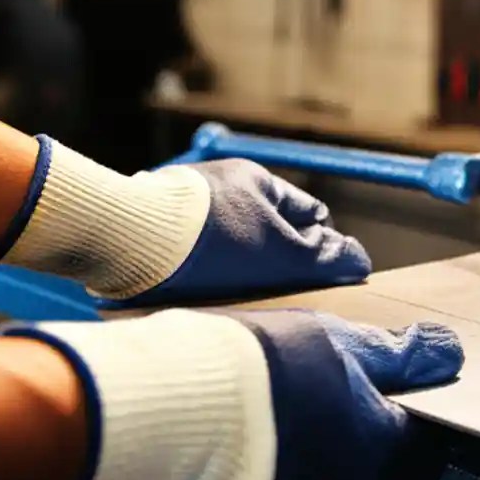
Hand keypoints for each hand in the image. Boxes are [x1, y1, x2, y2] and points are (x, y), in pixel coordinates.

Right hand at [5, 309, 461, 479]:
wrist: (159, 420)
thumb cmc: (250, 374)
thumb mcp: (331, 343)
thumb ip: (395, 355)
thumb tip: (447, 351)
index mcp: (382, 457)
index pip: (425, 454)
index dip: (407, 430)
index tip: (385, 410)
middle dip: (342, 457)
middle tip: (299, 417)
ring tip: (252, 446)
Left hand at [118, 160, 371, 306]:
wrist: (122, 237)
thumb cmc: (209, 242)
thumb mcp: (281, 255)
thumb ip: (325, 259)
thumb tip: (357, 260)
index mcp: (256, 180)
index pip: (309, 214)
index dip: (319, 247)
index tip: (314, 277)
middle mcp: (220, 185)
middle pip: (267, 232)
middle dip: (273, 262)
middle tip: (271, 294)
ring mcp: (185, 204)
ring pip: (229, 244)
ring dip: (234, 270)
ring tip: (228, 298)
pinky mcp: (152, 226)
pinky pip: (191, 251)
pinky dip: (198, 272)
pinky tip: (192, 293)